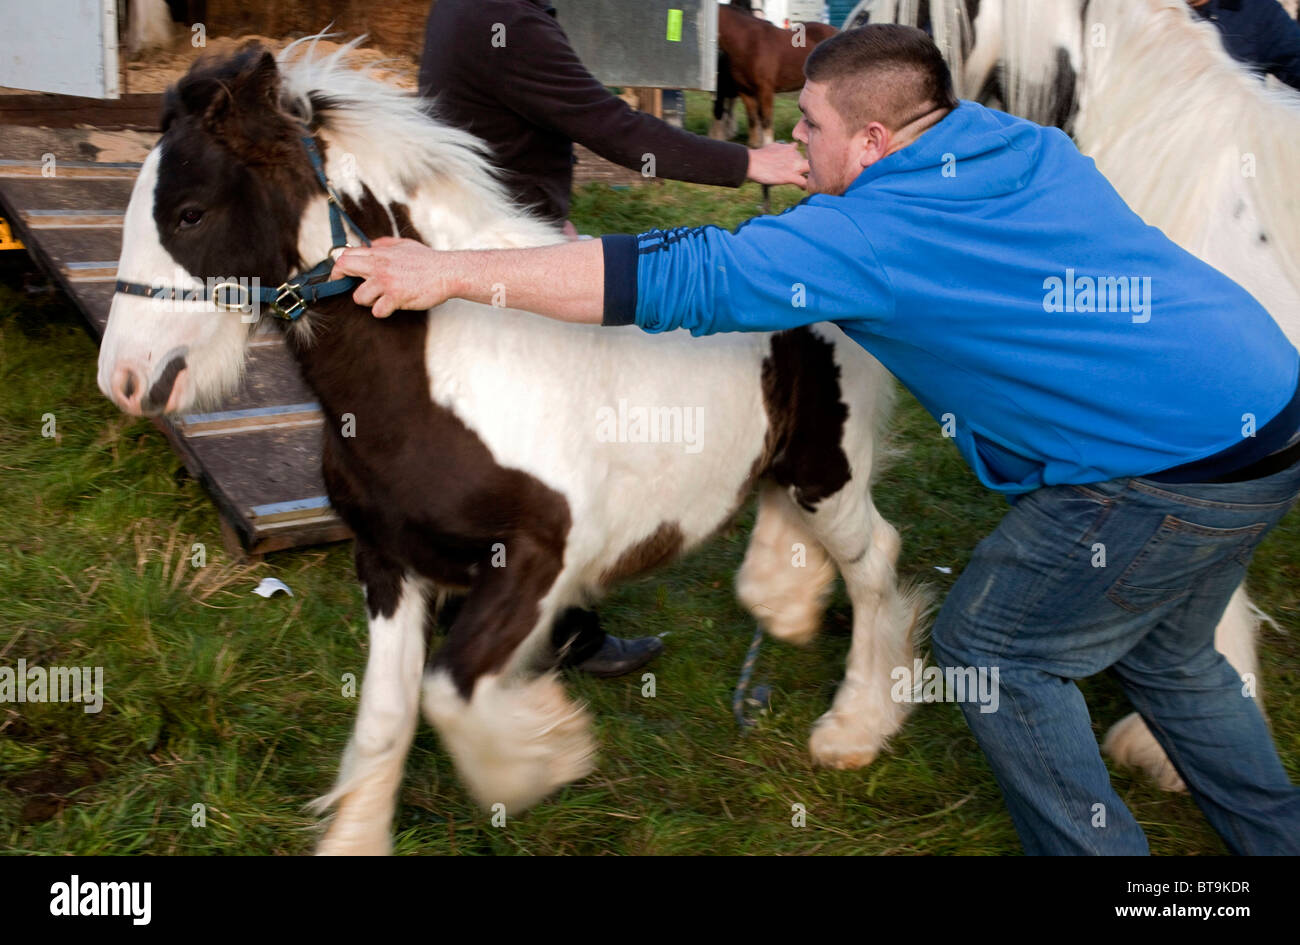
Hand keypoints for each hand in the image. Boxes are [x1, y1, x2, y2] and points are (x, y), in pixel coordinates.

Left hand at [329, 236, 458, 317]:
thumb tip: (369, 245)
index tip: (339, 275)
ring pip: (359, 297)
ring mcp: (386, 282)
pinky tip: (392, 306)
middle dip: (340, 280)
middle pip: (344, 268)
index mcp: (380, 253)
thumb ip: (384, 244)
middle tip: (345, 287)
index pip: (347, 255)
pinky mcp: (396, 297)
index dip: (338, 267)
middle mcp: (379, 266)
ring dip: (368, 301)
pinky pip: (377, 311)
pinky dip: (383, 311)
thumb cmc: (428, 260)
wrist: (447, 272)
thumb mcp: (404, 244)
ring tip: (380, 298)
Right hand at [746, 141, 808, 188]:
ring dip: (808, 177)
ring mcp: (793, 166)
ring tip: (804, 182)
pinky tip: (802, 188)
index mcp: (790, 148)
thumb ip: (784, 147)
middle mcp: (794, 155)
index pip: (804, 152)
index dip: (805, 159)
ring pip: (809, 171)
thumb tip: (792, 145)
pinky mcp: (790, 176)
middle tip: (804, 175)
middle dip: (808, 168)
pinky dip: (805, 186)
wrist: (752, 162)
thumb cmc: (760, 155)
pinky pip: (804, 182)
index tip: (802, 165)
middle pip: (810, 162)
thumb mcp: (774, 146)